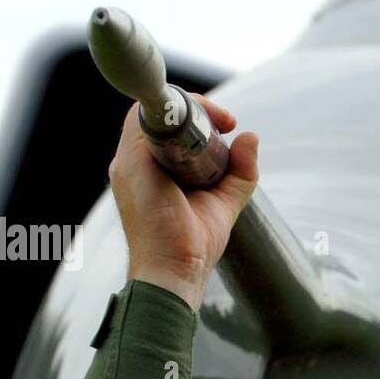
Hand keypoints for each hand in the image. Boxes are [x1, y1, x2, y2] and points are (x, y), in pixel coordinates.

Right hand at [107, 92, 259, 310]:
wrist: (175, 272)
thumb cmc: (192, 245)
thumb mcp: (224, 201)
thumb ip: (240, 172)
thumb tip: (251, 137)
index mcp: (150, 170)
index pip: (166, 126)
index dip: (197, 115)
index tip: (228, 124)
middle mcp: (134, 163)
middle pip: (159, 115)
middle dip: (196, 108)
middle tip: (226, 122)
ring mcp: (128, 163)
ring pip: (152, 112)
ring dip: (188, 107)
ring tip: (218, 121)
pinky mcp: (131, 164)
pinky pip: (143, 119)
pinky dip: (171, 110)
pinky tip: (201, 119)